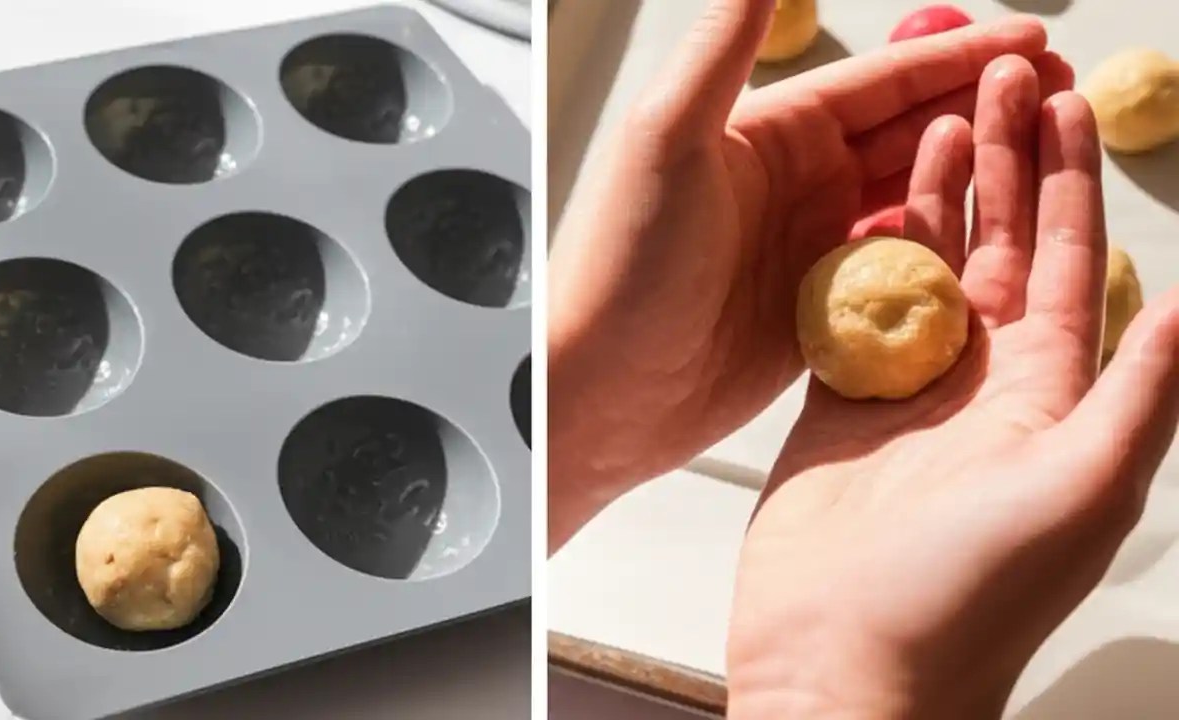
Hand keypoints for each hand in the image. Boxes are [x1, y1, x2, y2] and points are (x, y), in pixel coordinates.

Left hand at [548, 0, 1070, 551]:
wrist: (602, 390)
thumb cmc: (618, 266)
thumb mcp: (665, 140)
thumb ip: (720, 51)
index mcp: (765, 135)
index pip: (878, 84)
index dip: (955, 59)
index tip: (1028, 41)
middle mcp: (793, 185)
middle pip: (907, 134)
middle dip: (985, 110)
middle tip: (1060, 94)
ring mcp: (809, 250)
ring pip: (912, 199)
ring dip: (976, 177)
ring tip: (1048, 160)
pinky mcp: (819, 313)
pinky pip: (897, 273)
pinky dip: (943, 254)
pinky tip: (992, 246)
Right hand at [725, 58, 1178, 718]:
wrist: (842, 666)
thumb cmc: (961, 601)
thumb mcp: (1078, 491)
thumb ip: (1135, 394)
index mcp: (1048, 399)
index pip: (1063, 263)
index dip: (1064, 181)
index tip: (1059, 105)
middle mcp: (982, 388)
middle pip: (996, 248)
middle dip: (1003, 161)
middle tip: (995, 80)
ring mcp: (907, 395)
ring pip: (922, 270)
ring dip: (930, 196)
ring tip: (931, 122)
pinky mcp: (838, 408)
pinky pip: (850, 313)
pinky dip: (855, 258)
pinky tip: (856, 211)